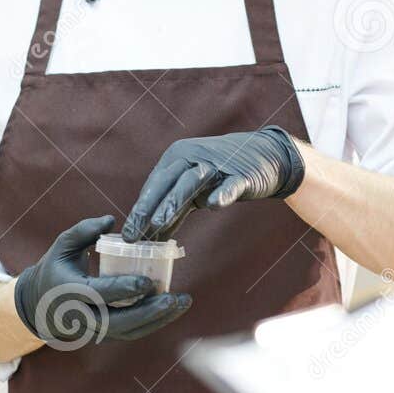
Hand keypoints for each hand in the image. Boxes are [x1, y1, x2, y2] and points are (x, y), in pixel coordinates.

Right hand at [13, 215, 192, 347]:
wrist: (39, 305)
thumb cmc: (56, 268)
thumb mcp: (62, 245)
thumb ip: (84, 230)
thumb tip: (111, 220)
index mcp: (68, 291)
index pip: (98, 294)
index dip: (123, 289)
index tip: (147, 282)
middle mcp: (80, 317)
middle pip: (117, 321)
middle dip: (148, 312)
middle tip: (174, 299)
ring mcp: (92, 331)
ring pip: (128, 331)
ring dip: (158, 320)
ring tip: (182, 303)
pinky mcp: (103, 337)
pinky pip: (130, 333)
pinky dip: (153, 323)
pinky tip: (172, 309)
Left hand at [123, 127, 304, 240]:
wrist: (265, 155)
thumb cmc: (222, 174)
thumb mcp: (194, 191)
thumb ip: (174, 211)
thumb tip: (151, 237)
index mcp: (177, 158)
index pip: (154, 186)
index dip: (140, 211)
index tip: (128, 236)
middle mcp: (192, 156)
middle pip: (165, 182)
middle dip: (147, 209)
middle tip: (133, 234)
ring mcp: (217, 164)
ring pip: (190, 181)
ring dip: (173, 202)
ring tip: (159, 224)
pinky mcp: (241, 174)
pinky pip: (230, 184)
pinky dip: (221, 194)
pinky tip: (213, 206)